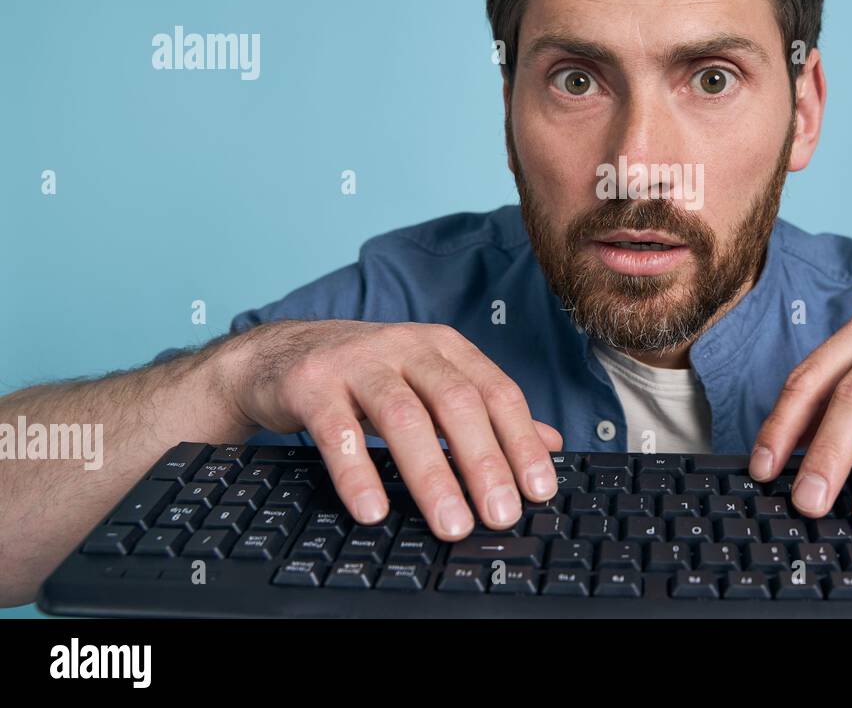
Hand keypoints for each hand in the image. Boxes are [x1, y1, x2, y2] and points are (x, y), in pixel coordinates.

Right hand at [217, 320, 561, 539]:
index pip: (497, 392)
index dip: (521, 441)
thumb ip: (486, 413)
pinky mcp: (312, 385)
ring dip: (431, 474)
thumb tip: (552, 443)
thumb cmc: (368, 375)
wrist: (281, 354)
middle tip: (502, 514)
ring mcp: (358, 362)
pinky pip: (337, 432)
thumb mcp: (430, 384)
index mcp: (445, 348)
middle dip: (484, 462)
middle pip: (457, 403)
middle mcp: (408, 348)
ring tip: (450, 522)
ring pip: (403, 417)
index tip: (540, 489)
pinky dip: (357, 473)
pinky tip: (373, 510)